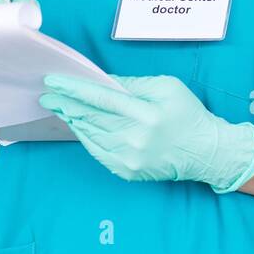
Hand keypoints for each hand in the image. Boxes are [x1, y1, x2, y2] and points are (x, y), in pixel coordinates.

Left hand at [38, 73, 253, 193]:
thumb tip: (103, 82)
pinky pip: (98, 151)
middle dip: (66, 104)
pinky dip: (85, 137)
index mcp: (147, 114)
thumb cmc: (188, 113)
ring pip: (91, 135)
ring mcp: (130, 159)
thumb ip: (133, 84)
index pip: (101, 99)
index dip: (74, 89)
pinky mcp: (127, 171)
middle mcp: (135, 139)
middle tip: (47, 95)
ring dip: (73, 120)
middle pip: (91, 118)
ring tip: (60, 107)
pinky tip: (78, 125)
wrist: (205, 152)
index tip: (53, 82)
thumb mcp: (166, 87)